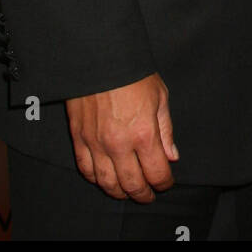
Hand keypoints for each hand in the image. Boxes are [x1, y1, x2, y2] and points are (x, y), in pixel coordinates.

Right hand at [66, 72, 178, 200]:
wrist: (101, 57)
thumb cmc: (133, 73)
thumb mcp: (159, 96)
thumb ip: (166, 130)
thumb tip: (172, 156)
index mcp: (144, 133)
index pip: (157, 173)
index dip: (164, 183)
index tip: (166, 182)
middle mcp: (120, 144)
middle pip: (133, 184)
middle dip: (144, 194)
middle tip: (149, 195)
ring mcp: (97, 143)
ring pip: (108, 183)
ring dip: (120, 192)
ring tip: (127, 191)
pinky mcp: (79, 138)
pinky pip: (86, 169)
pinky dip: (96, 179)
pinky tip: (105, 178)